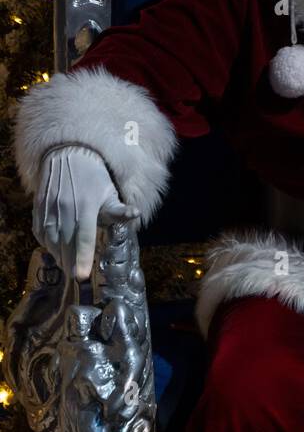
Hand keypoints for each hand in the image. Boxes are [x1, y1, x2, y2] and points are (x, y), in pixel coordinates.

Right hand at [32, 145, 138, 279]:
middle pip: (67, 243)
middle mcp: (66, 207)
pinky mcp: (39, 207)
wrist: (67, 154)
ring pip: (52, 240)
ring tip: (66, 265)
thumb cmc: (93, 177)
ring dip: (59, 255)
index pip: (84, 237)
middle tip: (76, 276)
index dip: (82, 257)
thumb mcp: (109, 192)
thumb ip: (119, 210)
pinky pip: (40, 232)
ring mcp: (49, 207)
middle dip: (71, 262)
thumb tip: (136, 215)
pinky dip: (46, 244)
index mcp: (86, 205)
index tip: (81, 276)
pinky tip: (54, 250)